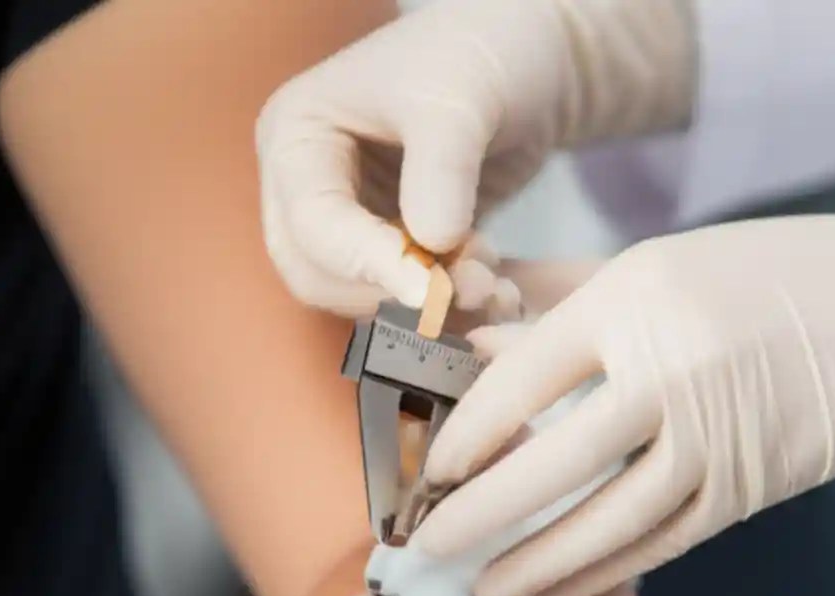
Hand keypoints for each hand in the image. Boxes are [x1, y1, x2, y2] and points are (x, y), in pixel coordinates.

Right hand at [254, 0, 694, 315]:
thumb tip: (432, 243)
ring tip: (493, 281)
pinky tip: (500, 288)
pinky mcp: (398, 241)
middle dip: (393, 293)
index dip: (367, 264)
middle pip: (320, 276)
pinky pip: (410, 295)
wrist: (536, 56)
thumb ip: (442, 169)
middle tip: (468, 287)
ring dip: (431, 304)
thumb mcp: (460, 99)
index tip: (429, 292)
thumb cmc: (483, 53)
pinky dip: (451, 303)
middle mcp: (310, 181)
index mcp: (298, 135)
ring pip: (367, 296)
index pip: (312, 224)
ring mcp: (353, 215)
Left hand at [410, 215, 834, 595]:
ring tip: (484, 592)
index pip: (526, 375)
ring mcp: (716, 434)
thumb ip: (561, 305)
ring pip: (607, 520)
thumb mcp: (658, 264)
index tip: (435, 467)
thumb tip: (476, 352)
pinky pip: (660, 543)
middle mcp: (672, 368)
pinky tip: (555, 595)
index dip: (469, 430)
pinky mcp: (749, 486)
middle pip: (554, 461)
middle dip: (480, 515)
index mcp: (636, 298)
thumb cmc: (765, 274)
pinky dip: (603, 574)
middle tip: (427, 548)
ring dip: (537, 566)